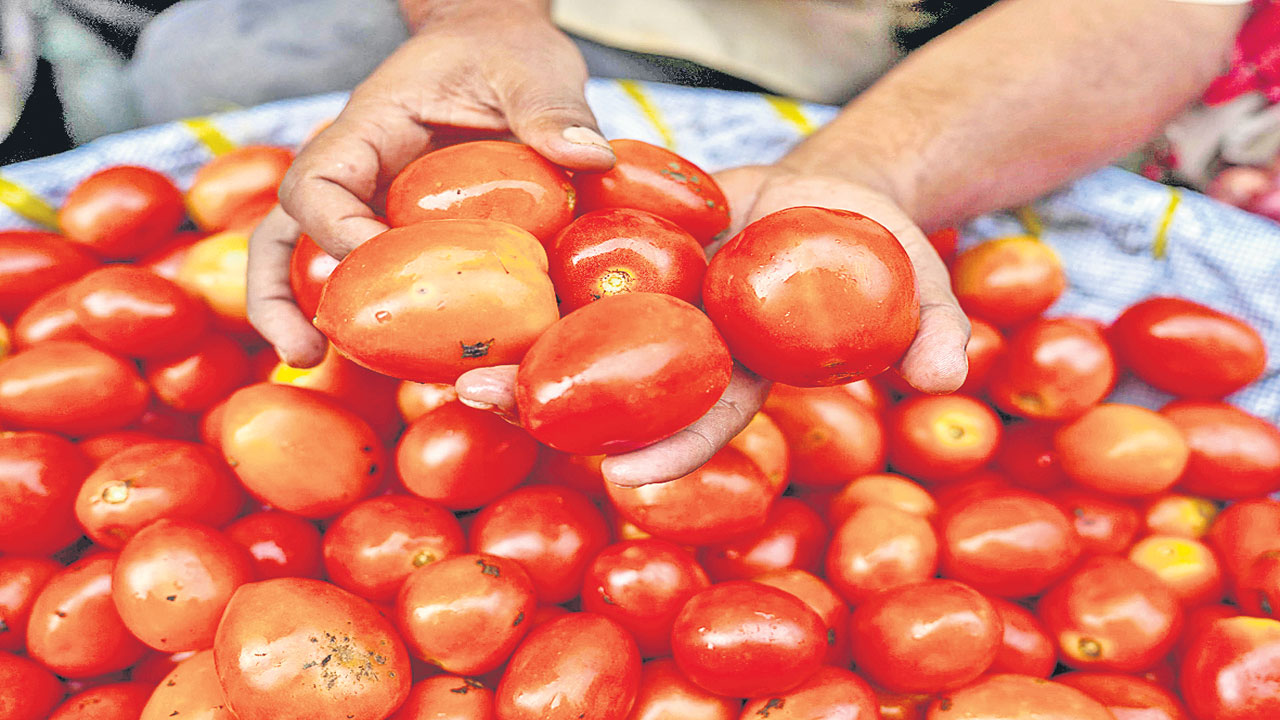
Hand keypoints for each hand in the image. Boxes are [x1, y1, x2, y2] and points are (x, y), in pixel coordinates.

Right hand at [247, 0, 613, 366]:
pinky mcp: (397, 229)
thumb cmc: (504, 52)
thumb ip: (551, 111)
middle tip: (302, 354)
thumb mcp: (531, 70)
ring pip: (306, 261)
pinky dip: (371, 317)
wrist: (496, 47)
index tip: (374, 264)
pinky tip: (395, 364)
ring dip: (300, 315)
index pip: (321, 182)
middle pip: (284, 234)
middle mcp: (356, 171)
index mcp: (371, 128)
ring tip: (311, 367)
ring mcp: (369, 203)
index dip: (334, 230)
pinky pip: (370, 275)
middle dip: (279, 296)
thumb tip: (591, 157)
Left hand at [455, 165, 969, 486]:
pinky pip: (573, 269)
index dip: (671, 447)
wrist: (826, 188)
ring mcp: (654, 305)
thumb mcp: (911, 267)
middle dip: (549, 403)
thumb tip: (942, 374)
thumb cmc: (871, 238)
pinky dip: (526, 281)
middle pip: (615, 388)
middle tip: (483, 404)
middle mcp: (688, 348)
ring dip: (514, 351)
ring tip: (445, 361)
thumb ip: (929, 320)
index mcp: (747, 367)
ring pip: (577, 339)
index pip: (706, 417)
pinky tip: (464, 281)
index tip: (626, 474)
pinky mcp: (628, 257)